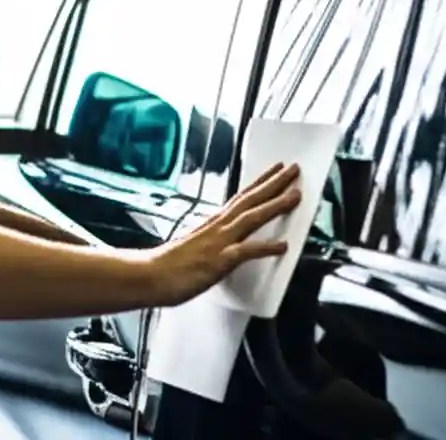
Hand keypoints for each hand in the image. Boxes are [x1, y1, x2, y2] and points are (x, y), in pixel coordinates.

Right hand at [146, 162, 300, 306]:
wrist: (149, 276)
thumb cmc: (170, 265)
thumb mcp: (196, 243)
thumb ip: (212, 237)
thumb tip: (224, 236)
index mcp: (214, 222)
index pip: (243, 196)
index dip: (262, 182)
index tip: (277, 169)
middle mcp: (219, 226)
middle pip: (252, 200)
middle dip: (275, 184)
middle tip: (295, 169)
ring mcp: (219, 242)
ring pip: (252, 218)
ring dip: (275, 205)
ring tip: (296, 196)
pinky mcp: (218, 261)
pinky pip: (247, 252)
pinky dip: (266, 247)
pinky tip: (282, 245)